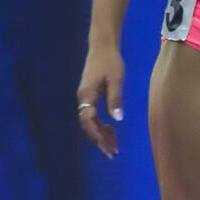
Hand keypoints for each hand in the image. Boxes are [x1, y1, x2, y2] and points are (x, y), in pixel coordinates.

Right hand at [77, 43, 123, 157]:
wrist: (102, 46)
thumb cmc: (110, 61)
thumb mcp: (116, 79)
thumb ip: (115, 99)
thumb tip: (117, 119)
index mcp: (87, 96)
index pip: (88, 122)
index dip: (97, 136)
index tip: (108, 148)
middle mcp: (83, 99)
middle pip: (88, 125)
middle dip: (100, 140)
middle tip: (112, 153)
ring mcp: (85, 98)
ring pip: (91, 122)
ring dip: (101, 135)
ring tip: (114, 146)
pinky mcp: (90, 97)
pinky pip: (94, 116)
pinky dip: (102, 125)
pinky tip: (112, 130)